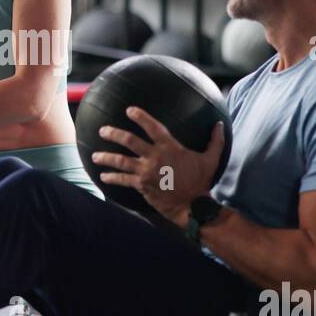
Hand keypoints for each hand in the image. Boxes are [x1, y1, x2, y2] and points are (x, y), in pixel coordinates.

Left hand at [92, 107, 225, 227]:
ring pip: (120, 161)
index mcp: (169, 147)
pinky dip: (111, 177)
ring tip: (94, 156)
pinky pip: (122, 180)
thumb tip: (220, 125)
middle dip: (113, 134)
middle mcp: (154, 157)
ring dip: (105, 157)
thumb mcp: (211, 159)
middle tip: (102, 131)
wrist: (192, 205)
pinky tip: (103, 176)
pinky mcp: (141, 185)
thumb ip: (215, 140)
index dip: (140, 116)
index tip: (129, 110)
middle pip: (128, 141)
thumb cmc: (202, 181)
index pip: (151, 126)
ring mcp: (145, 172)